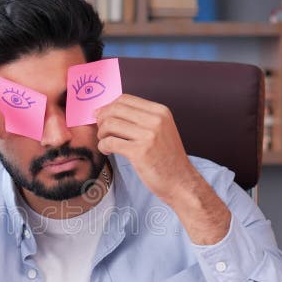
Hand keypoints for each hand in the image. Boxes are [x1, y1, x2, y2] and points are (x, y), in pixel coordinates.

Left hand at [95, 94, 230, 244]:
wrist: (181, 182)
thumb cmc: (166, 159)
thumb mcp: (160, 131)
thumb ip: (140, 119)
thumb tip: (107, 110)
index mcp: (160, 112)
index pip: (125, 99)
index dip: (108, 106)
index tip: (101, 116)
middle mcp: (156, 120)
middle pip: (116, 109)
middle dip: (102, 119)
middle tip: (100, 131)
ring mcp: (148, 136)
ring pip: (110, 124)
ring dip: (101, 134)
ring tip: (105, 142)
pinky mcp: (140, 152)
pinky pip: (110, 142)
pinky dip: (103, 146)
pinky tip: (107, 151)